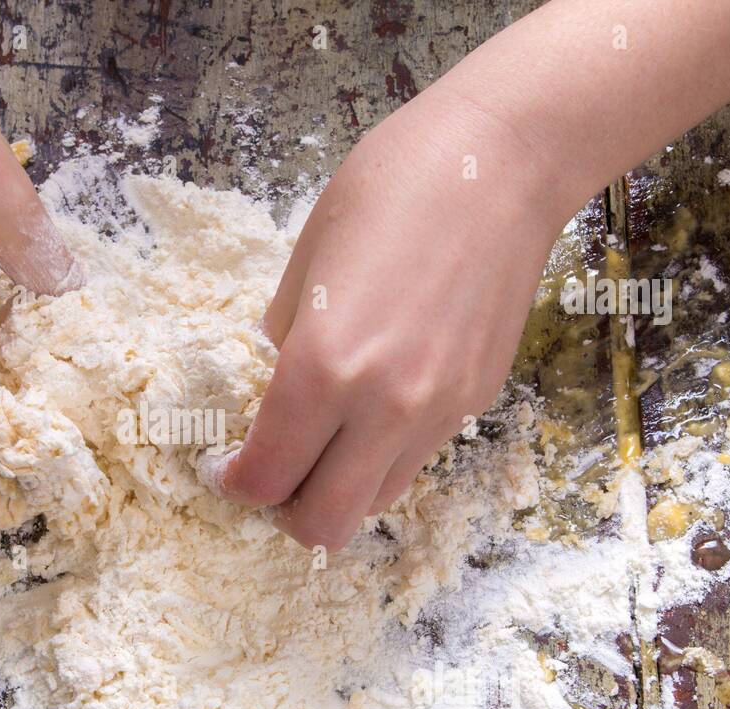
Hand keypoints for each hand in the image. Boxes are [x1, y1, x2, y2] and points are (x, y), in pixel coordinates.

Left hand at [214, 88, 564, 550]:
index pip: (265, 477)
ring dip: (338, 489)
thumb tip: (278, 397)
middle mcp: (383, 407)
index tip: (226, 468)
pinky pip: (415, 460)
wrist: (503, 163)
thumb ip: (285, 348)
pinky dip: (381, 457)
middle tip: (272, 475)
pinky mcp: (476, 402)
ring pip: (374, 501)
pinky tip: (373, 408)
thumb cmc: (390, 188)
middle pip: (322, 524)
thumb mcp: (303, 264)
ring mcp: (438, 412)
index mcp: (322, 368)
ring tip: (324, 444)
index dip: (234, 483)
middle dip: (284, 513)